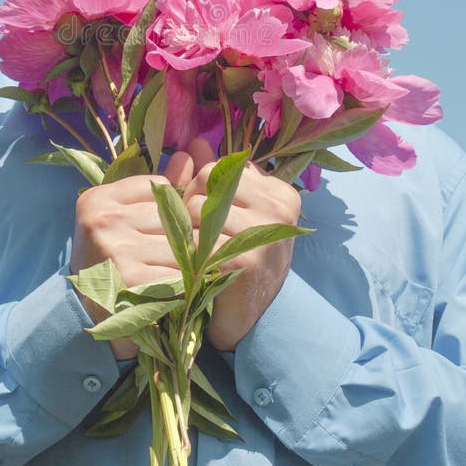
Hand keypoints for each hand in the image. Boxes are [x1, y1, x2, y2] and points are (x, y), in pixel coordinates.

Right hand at [70, 151, 195, 358]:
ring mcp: (114, 248)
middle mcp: (102, 220)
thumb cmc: (110, 260)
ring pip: (181, 245)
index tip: (168, 229)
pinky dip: (186, 283)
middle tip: (190, 254)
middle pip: (173, 216)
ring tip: (188, 273)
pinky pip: (178, 273)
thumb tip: (190, 155)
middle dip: (188, 237)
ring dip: (192, 262)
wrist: (83, 314)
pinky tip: (181, 291)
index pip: (160, 186)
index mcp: (98, 199)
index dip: (173, 209)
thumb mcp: (125, 219)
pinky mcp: (129, 279)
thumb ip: (159, 189)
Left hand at [183, 138, 300, 350]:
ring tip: (198, 254)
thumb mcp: (231, 214)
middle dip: (190, 209)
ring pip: (196, 209)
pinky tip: (196, 269)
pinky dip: (188, 254)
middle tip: (199, 239)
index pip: (219, 168)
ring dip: (187, 233)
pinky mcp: (247, 258)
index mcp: (278, 190)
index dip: (199, 192)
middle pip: (206, 182)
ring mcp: (266, 231)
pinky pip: (195, 239)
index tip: (206, 219)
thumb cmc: (241, 262)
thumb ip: (214, 178)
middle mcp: (278, 205)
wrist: (255, 323)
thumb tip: (193, 142)